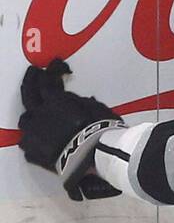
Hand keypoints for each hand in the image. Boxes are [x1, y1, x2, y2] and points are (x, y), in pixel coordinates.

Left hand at [19, 59, 123, 199]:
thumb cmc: (99, 130)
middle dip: (31, 80)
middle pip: (28, 93)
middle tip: (34, 72)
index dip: (53, 69)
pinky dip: (34, 139)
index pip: (48, 80)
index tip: (57, 64)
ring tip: (36, 111)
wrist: (93, 158)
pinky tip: (40, 138)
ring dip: (31, 113)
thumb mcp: (97, 109)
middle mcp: (39, 115)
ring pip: (25, 120)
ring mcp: (33, 135)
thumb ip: (81, 102)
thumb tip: (77, 101)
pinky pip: (29, 143)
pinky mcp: (34, 154)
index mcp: (54, 101)